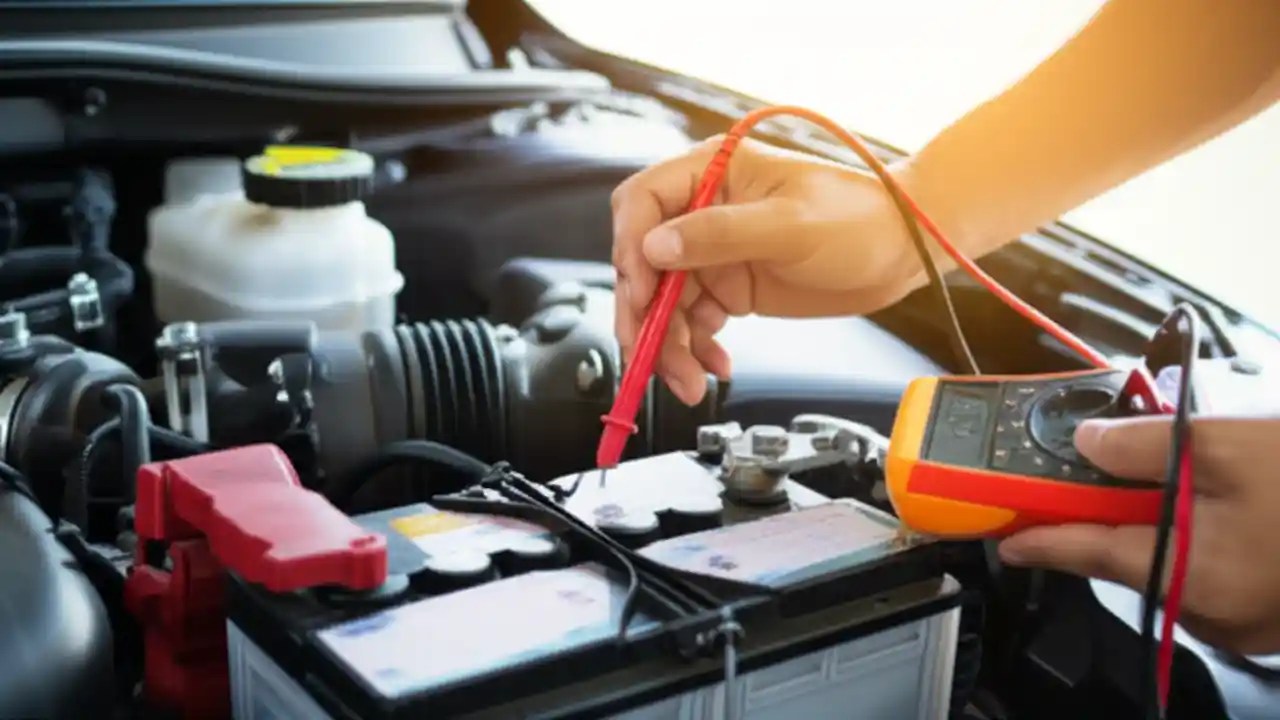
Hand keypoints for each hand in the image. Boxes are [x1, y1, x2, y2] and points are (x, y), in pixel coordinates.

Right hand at [611, 136, 929, 404]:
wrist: (903, 251)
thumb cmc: (861, 217)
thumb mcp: (790, 224)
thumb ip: (719, 233)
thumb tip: (656, 247)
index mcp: (712, 174)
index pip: (642, 203)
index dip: (631, 248)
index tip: (641, 293)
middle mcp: (704, 212)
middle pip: (645, 262)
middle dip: (644, 314)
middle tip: (650, 355)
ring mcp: (715, 253)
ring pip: (665, 302)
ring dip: (668, 344)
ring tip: (686, 379)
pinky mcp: (730, 287)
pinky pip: (693, 322)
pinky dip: (695, 349)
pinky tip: (713, 365)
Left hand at [998, 415, 1279, 655]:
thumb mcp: (1231, 447)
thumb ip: (1146, 445)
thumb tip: (1086, 442)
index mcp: (1191, 576)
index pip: (1093, 554)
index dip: (1044, 541)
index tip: (1004, 540)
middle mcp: (1212, 613)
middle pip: (1132, 561)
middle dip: (1102, 521)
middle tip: (1072, 489)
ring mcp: (1243, 620)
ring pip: (1173, 569)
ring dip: (1154, 529)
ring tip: (1155, 483)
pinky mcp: (1266, 614)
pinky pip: (1209, 578)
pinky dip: (1193, 545)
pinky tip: (1207, 509)